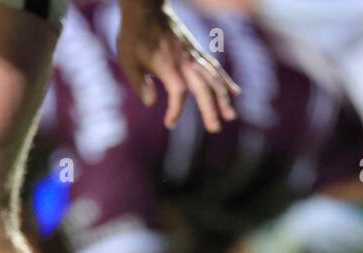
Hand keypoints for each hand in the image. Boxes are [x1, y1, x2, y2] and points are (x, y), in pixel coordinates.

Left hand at [116, 0, 239, 132]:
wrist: (146, 8)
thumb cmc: (134, 36)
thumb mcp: (128, 59)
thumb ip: (139, 82)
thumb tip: (150, 103)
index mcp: (167, 64)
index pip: (178, 92)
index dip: (176, 109)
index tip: (169, 124)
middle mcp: (185, 60)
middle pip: (202, 87)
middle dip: (210, 109)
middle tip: (215, 129)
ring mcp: (193, 55)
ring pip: (213, 78)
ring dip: (223, 98)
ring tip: (231, 116)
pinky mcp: (197, 52)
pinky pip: (214, 68)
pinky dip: (224, 81)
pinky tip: (234, 94)